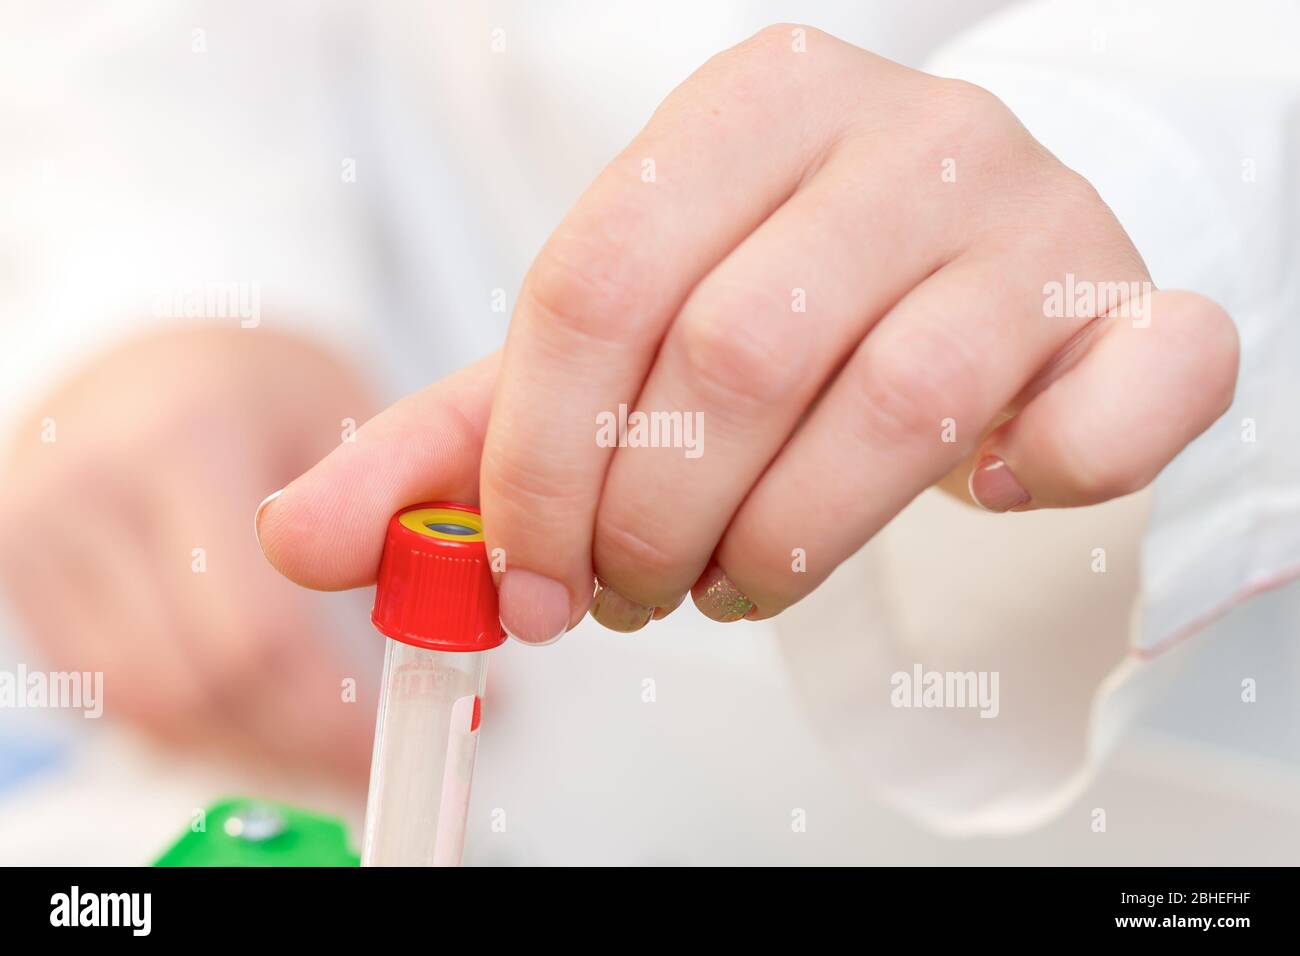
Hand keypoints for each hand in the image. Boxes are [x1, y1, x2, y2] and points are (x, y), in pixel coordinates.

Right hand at [0, 326, 376, 777]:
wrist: (152, 340)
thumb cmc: (261, 381)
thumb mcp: (344, 414)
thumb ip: (389, 518)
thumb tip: (451, 635)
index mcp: (190, 443)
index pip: (257, 633)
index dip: (328, 712)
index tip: (388, 732)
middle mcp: (93, 491)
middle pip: (196, 683)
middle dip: (291, 741)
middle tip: (359, 751)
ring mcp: (38, 533)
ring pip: (146, 704)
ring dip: (239, 741)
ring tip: (314, 736)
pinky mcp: (16, 568)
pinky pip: (103, 689)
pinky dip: (185, 719)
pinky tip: (250, 708)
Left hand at [258, 26, 1236, 643]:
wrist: (978, 248)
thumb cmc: (778, 292)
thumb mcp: (611, 342)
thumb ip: (461, 435)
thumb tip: (307, 539)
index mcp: (745, 107)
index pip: (594, 283)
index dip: (537, 460)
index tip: (525, 571)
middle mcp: (900, 134)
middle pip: (732, 353)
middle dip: (651, 521)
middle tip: (630, 593)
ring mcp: (1035, 215)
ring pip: (894, 406)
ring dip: (787, 543)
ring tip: (738, 586)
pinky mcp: (1134, 307)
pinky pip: (1115, 406)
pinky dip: (1040, 482)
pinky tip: (978, 499)